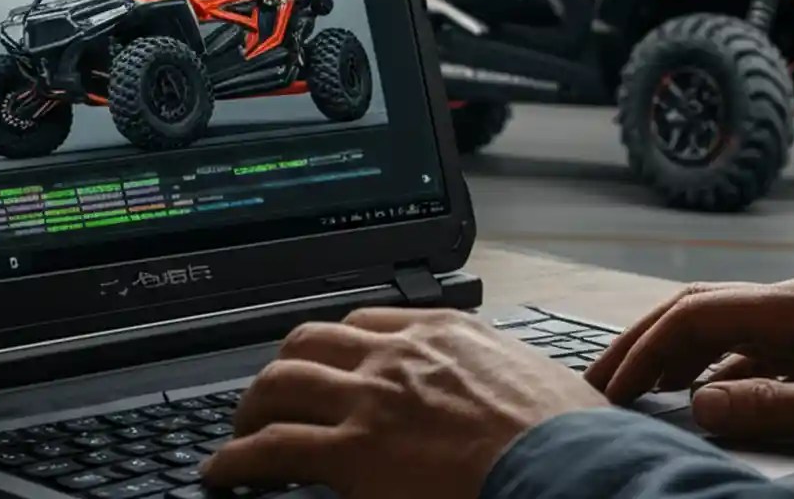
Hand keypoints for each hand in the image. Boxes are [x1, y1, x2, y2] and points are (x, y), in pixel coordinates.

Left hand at [203, 308, 607, 498]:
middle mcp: (399, 354)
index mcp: (445, 333)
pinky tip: (223, 473)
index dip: (335, 345)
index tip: (327, 361)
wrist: (569, 466)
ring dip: (252, 407)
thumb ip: (497, 375)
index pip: (367, 320)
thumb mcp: (535, 380)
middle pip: (312, 342)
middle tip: (271, 395)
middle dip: (283, 368)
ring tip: (240, 432)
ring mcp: (372, 400)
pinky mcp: (354, 452)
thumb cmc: (569, 436)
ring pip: (282, 383)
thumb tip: (498, 397)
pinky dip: (237, 459)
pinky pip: (273, 447)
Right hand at [586, 277, 793, 459]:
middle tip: (601, 379)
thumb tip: (696, 405)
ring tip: (638, 390)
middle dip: (644, 343)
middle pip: (698, 311)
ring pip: (723, 331)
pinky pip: (753, 355)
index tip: (611, 386)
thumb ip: (770, 408)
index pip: (696, 314)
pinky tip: (705, 401)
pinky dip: (717, 375)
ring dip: (676, 357)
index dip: (645, 349)